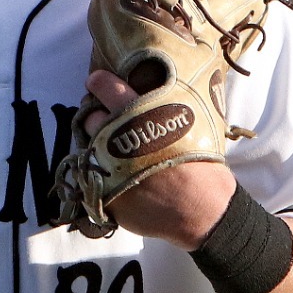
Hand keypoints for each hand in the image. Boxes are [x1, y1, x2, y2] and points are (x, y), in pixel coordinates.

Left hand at [81, 69, 235, 249]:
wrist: (203, 211)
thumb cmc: (203, 167)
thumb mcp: (193, 126)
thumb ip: (166, 108)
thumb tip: (153, 90)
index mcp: (141, 119)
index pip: (109, 89)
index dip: (101, 83)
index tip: (97, 81)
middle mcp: (119, 141)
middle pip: (92, 119)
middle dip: (96, 116)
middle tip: (105, 118)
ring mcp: (109, 169)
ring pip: (89, 147)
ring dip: (97, 145)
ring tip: (111, 150)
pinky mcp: (106, 194)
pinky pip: (92, 178)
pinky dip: (101, 173)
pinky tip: (116, 174)